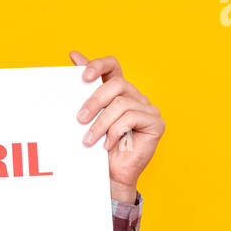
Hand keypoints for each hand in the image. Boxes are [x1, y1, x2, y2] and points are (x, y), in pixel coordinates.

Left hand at [69, 51, 164, 202]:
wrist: (108, 176)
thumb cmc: (96, 147)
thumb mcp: (87, 115)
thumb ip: (84, 88)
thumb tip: (74, 54)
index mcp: (119, 91)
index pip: (113, 66)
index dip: (99, 65)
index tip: (81, 75)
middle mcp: (136, 97)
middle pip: (117, 84)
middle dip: (94, 101)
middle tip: (79, 119)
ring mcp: (148, 109)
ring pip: (121, 103)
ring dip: (100, 123)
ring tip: (88, 140)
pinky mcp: (156, 123)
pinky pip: (132, 118)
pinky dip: (114, 131)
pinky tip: (107, 144)